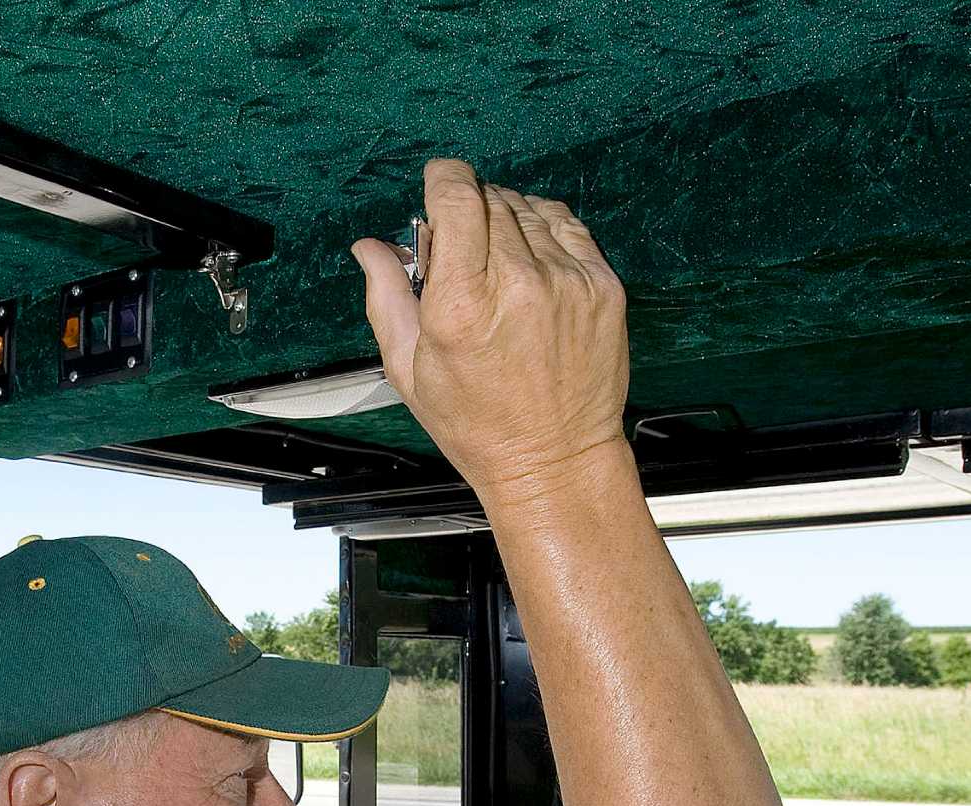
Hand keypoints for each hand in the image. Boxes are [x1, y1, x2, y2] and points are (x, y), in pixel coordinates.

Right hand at [352, 159, 630, 500]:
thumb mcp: (410, 369)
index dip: (442, 179)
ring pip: (528, 207)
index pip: (455, 197)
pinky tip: (531, 257)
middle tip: (462, 248)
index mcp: (461, 304)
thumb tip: (369, 248)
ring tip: (497, 261)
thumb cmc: (479, 426)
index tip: (437, 183)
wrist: (554, 460)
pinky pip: (568, 226)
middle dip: (469, 209)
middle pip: (489, 198)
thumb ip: (386, 297)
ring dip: (506, 219)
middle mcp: (517, 283)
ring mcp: (566, 281)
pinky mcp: (602, 286)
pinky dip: (544, 229)